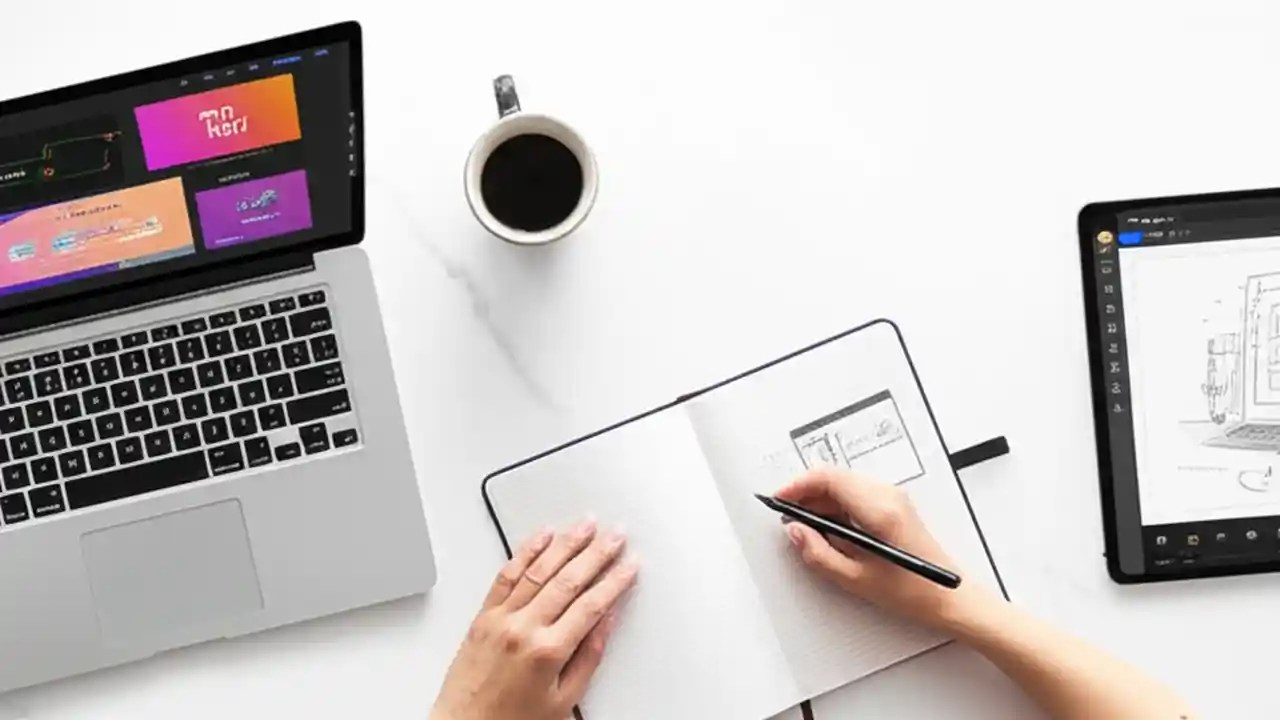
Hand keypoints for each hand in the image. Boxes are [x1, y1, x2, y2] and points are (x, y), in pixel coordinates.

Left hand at [430, 519, 637, 719]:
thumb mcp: (563, 701)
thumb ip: (588, 658)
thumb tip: (605, 622)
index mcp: (548, 651)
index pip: (591, 605)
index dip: (615, 581)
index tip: (630, 565)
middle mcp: (523, 628)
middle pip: (569, 580)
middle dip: (597, 553)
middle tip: (616, 535)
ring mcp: (500, 618)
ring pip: (539, 569)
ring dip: (566, 543)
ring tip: (586, 525)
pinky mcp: (483, 616)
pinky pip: (506, 575)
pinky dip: (526, 552)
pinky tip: (542, 536)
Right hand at [775, 468, 997, 632]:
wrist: (950, 598)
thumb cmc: (914, 592)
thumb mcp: (856, 579)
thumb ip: (819, 553)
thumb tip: (796, 533)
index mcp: (878, 509)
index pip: (828, 478)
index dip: (797, 485)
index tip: (780, 500)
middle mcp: (887, 496)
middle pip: (834, 478)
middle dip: (806, 495)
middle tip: (789, 518)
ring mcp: (893, 499)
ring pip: (844, 485)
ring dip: (820, 502)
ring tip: (807, 530)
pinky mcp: (894, 507)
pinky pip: (856, 495)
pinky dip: (836, 507)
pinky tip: (830, 532)